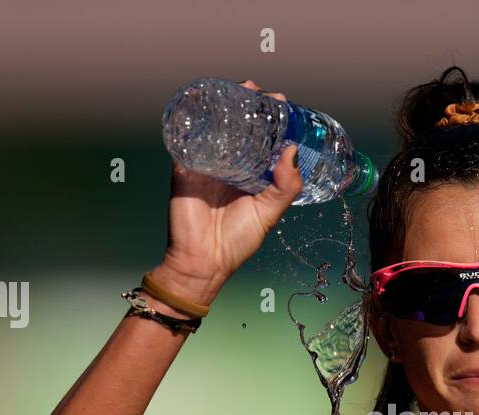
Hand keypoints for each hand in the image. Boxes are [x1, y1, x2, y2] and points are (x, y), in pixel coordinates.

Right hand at [153, 79, 303, 303]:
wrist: (202, 260)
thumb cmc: (236, 241)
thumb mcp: (270, 213)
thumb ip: (285, 185)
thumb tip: (292, 150)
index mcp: (252, 175)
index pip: (264, 140)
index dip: (273, 120)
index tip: (282, 102)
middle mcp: (231, 165)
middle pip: (241, 127)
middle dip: (251, 105)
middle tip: (261, 92)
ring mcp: (208, 163)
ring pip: (217, 126)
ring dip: (227, 105)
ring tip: (241, 90)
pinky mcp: (186, 165)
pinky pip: (188, 136)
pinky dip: (194, 116)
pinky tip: (204, 99)